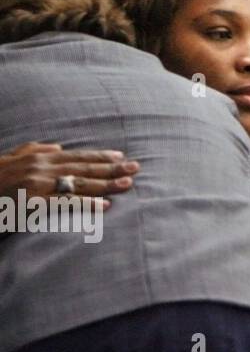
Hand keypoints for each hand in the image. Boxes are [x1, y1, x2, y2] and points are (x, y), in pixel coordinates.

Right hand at [0, 142, 138, 208]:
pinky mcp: (33, 204)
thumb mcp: (11, 157)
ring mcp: (38, 185)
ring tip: (128, 184)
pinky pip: (65, 203)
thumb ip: (34, 150)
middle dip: (112, 168)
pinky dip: (87, 203)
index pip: (77, 156)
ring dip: (107, 184)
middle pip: (84, 168)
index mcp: (39, 156)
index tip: (121, 156)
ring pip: (80, 184)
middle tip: (136, 168)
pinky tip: (105, 205)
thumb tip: (58, 146)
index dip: (100, 156)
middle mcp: (42, 167)